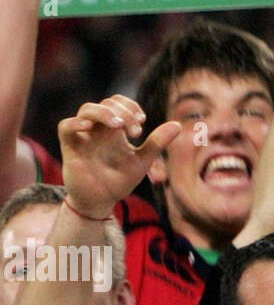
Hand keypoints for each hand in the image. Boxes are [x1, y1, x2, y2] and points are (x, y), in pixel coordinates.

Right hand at [58, 97, 179, 217]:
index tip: (141, 120)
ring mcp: (83, 136)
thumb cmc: (119, 180)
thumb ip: (156, 143)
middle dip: (122, 111)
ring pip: (87, 110)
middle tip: (136, 130)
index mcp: (113, 128)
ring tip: (119, 125)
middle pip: (105, 104)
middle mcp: (98, 128)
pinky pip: (65, 127)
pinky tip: (89, 127)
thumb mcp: (141, 161)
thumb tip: (177, 125)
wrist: (101, 201)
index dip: (130, 106)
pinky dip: (75, 123)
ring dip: (104, 113)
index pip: (118, 102)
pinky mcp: (70, 147)